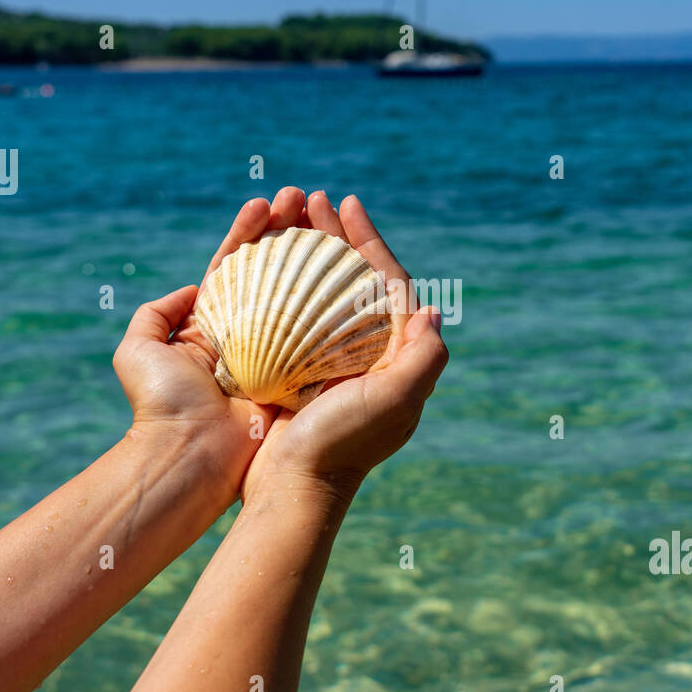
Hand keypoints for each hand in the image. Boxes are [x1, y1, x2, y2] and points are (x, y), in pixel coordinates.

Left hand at [111, 187, 311, 494]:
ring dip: (308, 250)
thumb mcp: (139, 348)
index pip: (232, 268)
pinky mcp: (297, 371)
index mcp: (210, 326)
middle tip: (302, 197)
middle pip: (269, 271)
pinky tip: (341, 263)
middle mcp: (246, 336)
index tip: (265, 203)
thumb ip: (156, 312)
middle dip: (285, 231)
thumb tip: (193, 291)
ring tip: (321, 213)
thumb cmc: (162, 403)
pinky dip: (329, 295)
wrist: (190, 454)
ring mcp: (274, 353)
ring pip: (295, 291)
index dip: (248, 233)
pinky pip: (318, 328)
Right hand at [242, 193, 448, 502]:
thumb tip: (432, 310)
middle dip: (334, 237)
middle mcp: (366, 355)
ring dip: (305, 254)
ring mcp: (330, 363)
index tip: (347, 204)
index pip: (387, 283)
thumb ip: (423, 358)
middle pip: (352, 280)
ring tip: (283, 221)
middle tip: (308, 200)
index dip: (370, 240)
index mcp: (394, 355)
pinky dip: (279, 287)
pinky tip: (259, 267)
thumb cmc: (342, 446)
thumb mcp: (394, 402)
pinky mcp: (296, 373)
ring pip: (320, 293)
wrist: (293, 491)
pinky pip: (290, 317)